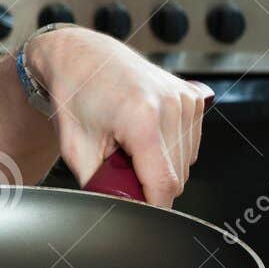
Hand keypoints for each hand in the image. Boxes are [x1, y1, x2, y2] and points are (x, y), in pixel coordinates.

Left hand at [29, 27, 210, 208]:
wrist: (82, 56)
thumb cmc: (75, 93)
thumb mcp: (76, 147)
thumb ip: (99, 183)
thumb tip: (117, 209)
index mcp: (141, 118)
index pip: (163, 184)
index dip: (150, 205)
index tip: (137, 212)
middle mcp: (170, 105)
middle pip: (177, 176)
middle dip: (148, 182)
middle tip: (118, 165)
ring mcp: (185, 99)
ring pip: (186, 163)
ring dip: (159, 165)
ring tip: (129, 144)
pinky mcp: (193, 97)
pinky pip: (190, 143)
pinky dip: (170, 148)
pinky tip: (144, 132)